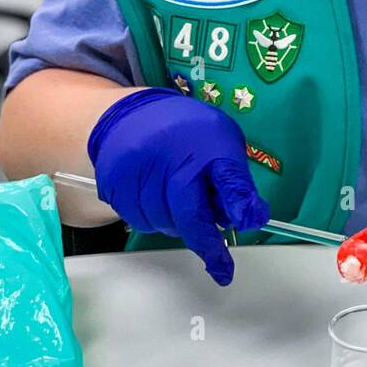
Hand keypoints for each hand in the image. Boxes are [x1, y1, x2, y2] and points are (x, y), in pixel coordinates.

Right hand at [88, 88, 268, 285]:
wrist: (134, 114)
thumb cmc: (186, 132)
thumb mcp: (223, 144)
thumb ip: (235, 183)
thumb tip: (251, 219)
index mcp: (208, 145)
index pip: (228, 182)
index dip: (238, 209)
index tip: (237, 246)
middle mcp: (171, 157)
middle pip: (189, 216)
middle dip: (204, 238)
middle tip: (215, 253)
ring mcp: (139, 171)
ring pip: (162, 223)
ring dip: (176, 224)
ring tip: (177, 198)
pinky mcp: (115, 184)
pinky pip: (139, 220)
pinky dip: (152, 218)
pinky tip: (157, 197)